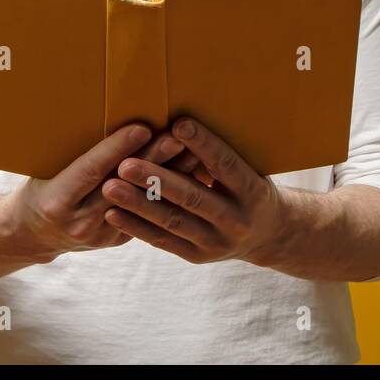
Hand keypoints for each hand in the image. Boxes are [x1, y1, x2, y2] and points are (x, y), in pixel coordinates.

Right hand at [8, 121, 202, 258]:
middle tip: (179, 137)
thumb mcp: (45, 168)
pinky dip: (167, 192)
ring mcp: (101, 235)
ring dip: (170, 177)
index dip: (117, 148)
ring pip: (141, 202)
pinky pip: (146, 213)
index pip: (91, 170)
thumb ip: (77, 153)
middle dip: (153, 161)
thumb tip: (111, 115)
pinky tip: (189, 175)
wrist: (31, 234)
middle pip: (122, 186)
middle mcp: (80, 222)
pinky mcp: (118, 240)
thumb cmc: (40, 186)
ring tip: (194, 153)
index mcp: (57, 201)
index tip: (143, 127)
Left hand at [100, 116, 286, 264]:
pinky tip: (112, 213)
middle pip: (193, 197)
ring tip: (111, 187)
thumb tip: (181, 123)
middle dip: (157, 180)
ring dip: (139, 204)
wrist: (268, 235)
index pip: (226, 165)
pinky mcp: (198, 256)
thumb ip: (219, 154)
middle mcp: (237, 220)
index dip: (204, 145)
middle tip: (125, 164)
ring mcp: (217, 243)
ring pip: (173, 221)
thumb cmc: (248, 187)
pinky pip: (163, 241)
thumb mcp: (248, 169)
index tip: (178, 124)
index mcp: (253, 191)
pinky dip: (136, 227)